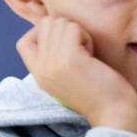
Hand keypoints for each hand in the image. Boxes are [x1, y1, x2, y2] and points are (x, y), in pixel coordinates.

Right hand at [16, 16, 136, 133]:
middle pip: (45, 25)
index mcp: (39, 75)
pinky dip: (86, 36)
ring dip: (78, 32)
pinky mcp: (69, 59)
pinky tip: (92, 56)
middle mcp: (41, 69)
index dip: (42, 34)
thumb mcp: (65, 77)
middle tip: (81, 50)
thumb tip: (56, 28)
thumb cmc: (98, 93)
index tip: (63, 44)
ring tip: (87, 54)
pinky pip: (73, 28)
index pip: (23, 43)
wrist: (113, 113)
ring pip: (59, 23)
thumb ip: (54, 58)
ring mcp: (52, 64)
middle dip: (66, 30)